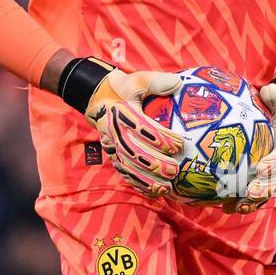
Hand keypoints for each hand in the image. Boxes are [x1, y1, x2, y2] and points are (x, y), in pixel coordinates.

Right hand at [85, 68, 183, 196]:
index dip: (160, 137)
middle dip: (155, 163)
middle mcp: (115, 132)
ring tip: (165, 188)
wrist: (96, 97)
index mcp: (122, 113)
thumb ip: (155, 81)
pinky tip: (154, 193)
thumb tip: (177, 83)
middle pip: (134, 152)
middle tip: (174, 170)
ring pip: (128, 167)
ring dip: (146, 180)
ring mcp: (112, 146)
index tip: (179, 144)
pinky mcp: (113, 155)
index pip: (142, 128)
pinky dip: (138, 184)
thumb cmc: (122, 89)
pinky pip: (124, 173)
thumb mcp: (136, 80)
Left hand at [221, 81, 275, 213]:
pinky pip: (256, 196)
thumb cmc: (275, 108)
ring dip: (254, 202)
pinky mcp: (265, 181)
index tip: (261, 167)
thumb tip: (269, 89)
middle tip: (249, 192)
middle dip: (265, 188)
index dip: (274, 163)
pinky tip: (227, 208)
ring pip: (267, 192)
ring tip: (237, 207)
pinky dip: (243, 203)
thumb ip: (275, 96)